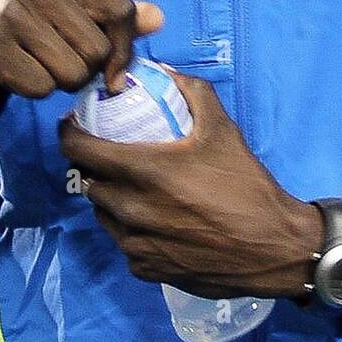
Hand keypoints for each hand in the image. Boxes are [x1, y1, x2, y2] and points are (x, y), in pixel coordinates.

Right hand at [0, 0, 163, 99]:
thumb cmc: (30, 30)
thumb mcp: (73, 14)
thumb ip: (115, 17)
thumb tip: (158, 18)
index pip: (120, 11)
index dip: (124, 49)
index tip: (112, 68)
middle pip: (98, 50)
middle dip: (85, 69)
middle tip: (59, 60)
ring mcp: (9, 13)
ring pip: (71, 73)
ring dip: (59, 82)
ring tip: (37, 64)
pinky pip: (40, 88)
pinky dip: (33, 91)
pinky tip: (16, 73)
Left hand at [58, 70, 323, 298]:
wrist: (272, 247)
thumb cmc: (246, 185)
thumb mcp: (222, 129)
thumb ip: (191, 92)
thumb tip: (164, 71)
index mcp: (143, 170)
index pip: (78, 149)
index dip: (69, 133)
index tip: (73, 124)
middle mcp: (130, 209)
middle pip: (88, 182)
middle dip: (94, 165)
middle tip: (111, 153)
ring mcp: (135, 243)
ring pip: (103, 214)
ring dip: (110, 197)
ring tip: (133, 186)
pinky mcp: (145, 269)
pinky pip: (124, 242)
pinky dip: (131, 227)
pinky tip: (154, 219)